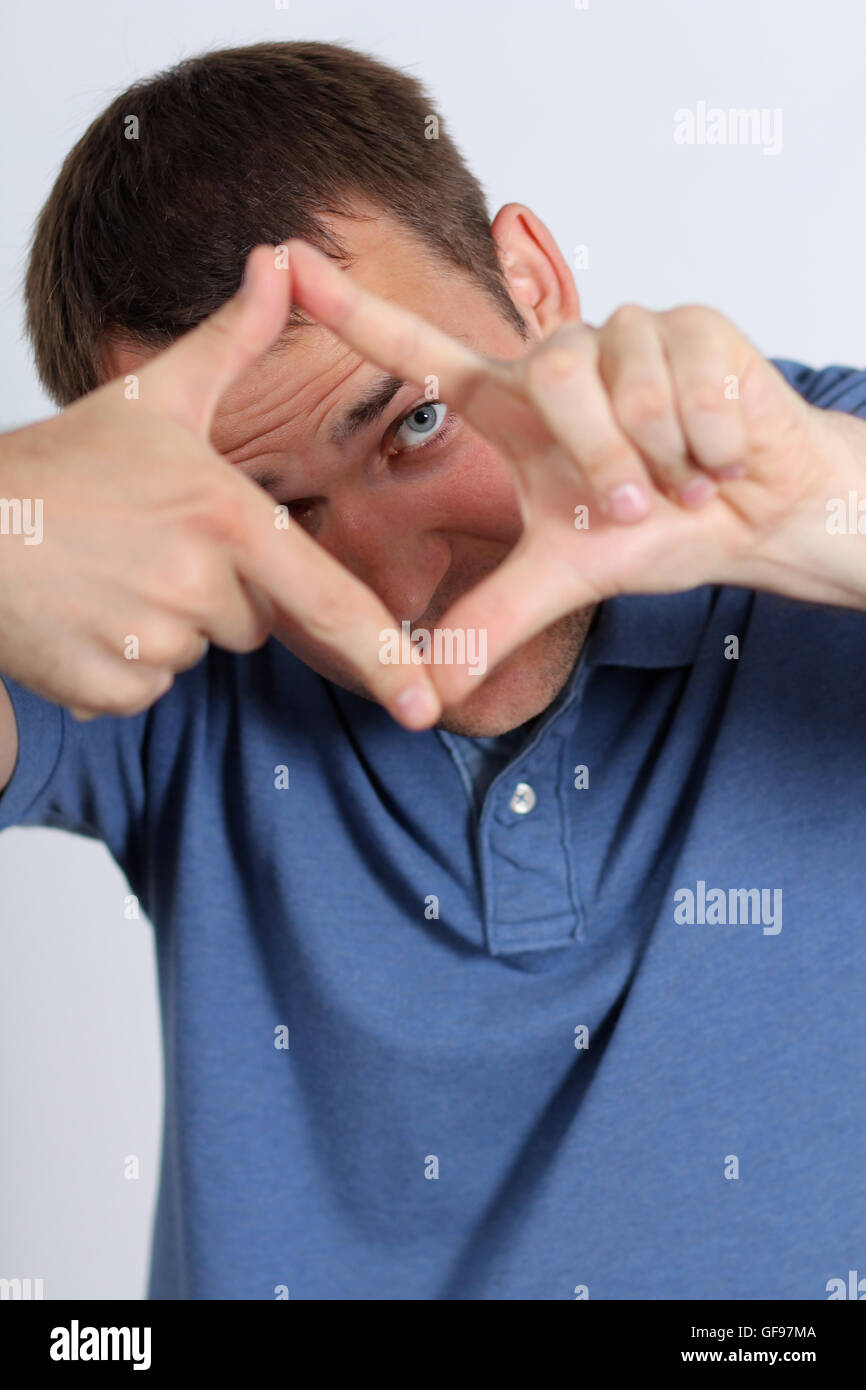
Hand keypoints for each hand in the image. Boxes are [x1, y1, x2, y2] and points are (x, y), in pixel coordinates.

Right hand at [0, 247, 440, 727]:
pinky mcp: (106, 685)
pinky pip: (149, 687)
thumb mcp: (155, 394)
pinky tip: (87, 613)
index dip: (383, 657)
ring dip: (172, 626)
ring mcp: (149, 640)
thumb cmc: (62, 461)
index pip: (327, 601)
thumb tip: (280, 260)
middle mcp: (198, 586)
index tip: (422, 707)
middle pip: (258, 619)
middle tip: (153, 545)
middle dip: (222, 592)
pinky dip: (124, 662)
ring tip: (113, 575)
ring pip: (200, 652)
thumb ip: (234, 339)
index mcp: (227, 518)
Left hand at [285, 238, 864, 706]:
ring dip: (663, 455)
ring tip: (683, 481)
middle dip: (602, 458)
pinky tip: (721, 456)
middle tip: (634, 506)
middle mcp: (560, 359)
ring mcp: (628, 333)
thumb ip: (489, 622)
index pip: (420, 348)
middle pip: (554, 377)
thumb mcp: (564, 578)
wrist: (757, 517)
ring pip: (627, 381)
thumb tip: (422, 691)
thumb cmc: (656, 529)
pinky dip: (711, 440)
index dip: (353, 311)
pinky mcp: (695, 325)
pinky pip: (692, 378)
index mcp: (511, 406)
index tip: (286, 262)